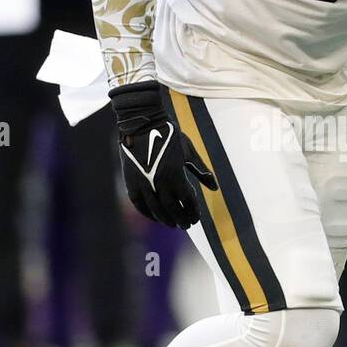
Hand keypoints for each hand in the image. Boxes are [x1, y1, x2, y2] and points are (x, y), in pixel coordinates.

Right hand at [109, 81, 216, 226]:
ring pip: (156, 209)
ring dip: (165, 219)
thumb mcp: (189, 150)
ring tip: (172, 224)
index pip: (188, 200)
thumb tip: (215, 188)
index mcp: (176, 174)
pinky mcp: (131, 182)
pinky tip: (155, 216)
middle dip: (181, 219)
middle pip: (172, 209)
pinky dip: (148, 213)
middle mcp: (160, 182)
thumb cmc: (169, 134)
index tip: (196, 217)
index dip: (193, 210)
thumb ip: (201, 170)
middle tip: (186, 225)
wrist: (141, 122)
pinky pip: (139, 204)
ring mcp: (144, 183)